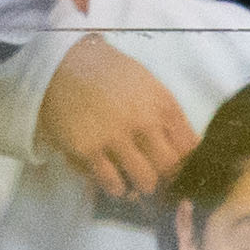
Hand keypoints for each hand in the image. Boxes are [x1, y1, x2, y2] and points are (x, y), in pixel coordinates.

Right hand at [37, 32, 199, 198]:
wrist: (59, 63)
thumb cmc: (107, 74)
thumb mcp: (149, 86)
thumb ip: (169, 117)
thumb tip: (188, 151)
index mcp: (163, 105)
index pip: (190, 149)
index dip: (188, 166)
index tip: (178, 172)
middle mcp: (144, 122)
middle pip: (170, 168)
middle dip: (166, 178)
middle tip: (155, 180)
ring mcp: (114, 137)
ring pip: (145, 181)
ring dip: (141, 185)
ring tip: (131, 181)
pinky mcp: (86, 149)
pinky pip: (111, 183)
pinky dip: (114, 186)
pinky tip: (110, 178)